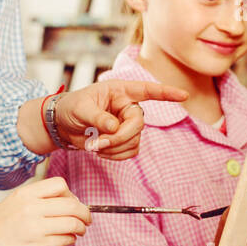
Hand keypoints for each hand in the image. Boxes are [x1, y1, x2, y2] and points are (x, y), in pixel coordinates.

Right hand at [0, 177, 90, 245]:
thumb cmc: (0, 226)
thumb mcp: (15, 202)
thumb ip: (39, 199)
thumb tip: (69, 201)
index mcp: (26, 194)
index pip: (60, 185)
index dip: (72, 194)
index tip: (73, 203)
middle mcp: (31, 208)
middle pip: (71, 204)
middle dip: (84, 213)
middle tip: (86, 219)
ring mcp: (35, 227)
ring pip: (72, 223)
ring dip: (81, 227)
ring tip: (79, 231)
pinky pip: (65, 239)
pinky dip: (71, 239)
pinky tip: (68, 239)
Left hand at [54, 79, 188, 159]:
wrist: (63, 125)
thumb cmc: (72, 108)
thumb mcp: (81, 109)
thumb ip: (97, 117)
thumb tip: (114, 127)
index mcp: (119, 91)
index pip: (147, 90)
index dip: (166, 93)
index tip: (183, 96)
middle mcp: (127, 107)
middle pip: (138, 124)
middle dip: (119, 137)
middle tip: (98, 143)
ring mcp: (128, 124)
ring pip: (134, 140)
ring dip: (114, 148)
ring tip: (94, 145)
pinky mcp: (125, 140)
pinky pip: (130, 151)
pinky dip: (115, 155)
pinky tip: (100, 150)